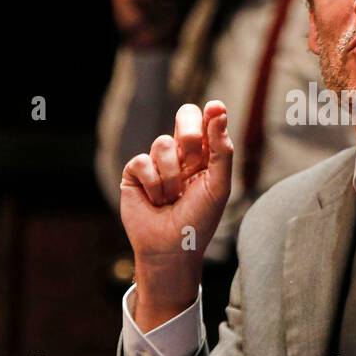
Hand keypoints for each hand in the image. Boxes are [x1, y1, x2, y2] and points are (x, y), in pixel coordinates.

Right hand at [119, 101, 232, 329]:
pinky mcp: (134, 173)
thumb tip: (219, 112)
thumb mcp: (219, 186)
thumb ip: (221, 150)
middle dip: (189, 133)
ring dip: (172, 176)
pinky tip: (155, 200)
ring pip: (162, 144)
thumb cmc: (199, 219)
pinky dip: (153, 184)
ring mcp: (156, 162)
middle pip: (183, 117)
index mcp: (204, 155)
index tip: (216, 108)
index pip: (207, 121)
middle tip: (192, 154)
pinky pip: (142, 162)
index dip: (211, 113)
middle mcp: (180, 154)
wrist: (171, 247)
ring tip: (173, 198)